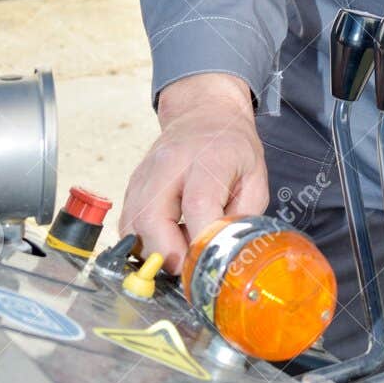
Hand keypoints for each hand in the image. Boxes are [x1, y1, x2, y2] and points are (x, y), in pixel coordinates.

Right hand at [120, 73, 268, 274]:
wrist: (204, 114)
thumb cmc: (233, 149)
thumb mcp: (256, 178)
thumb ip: (242, 217)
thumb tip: (226, 255)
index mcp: (209, 159)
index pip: (198, 205)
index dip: (199, 242)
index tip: (207, 264)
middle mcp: (170, 165)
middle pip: (152, 218)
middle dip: (168, 255)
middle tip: (189, 267)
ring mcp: (145, 174)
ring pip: (133, 226)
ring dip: (153, 251)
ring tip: (181, 248)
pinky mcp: (132, 185)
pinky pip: (127, 225)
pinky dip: (143, 242)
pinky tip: (167, 239)